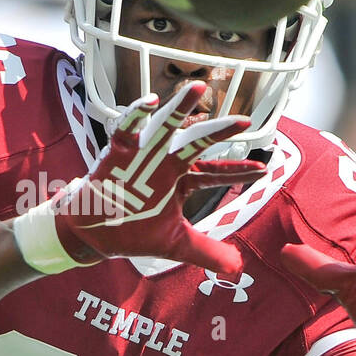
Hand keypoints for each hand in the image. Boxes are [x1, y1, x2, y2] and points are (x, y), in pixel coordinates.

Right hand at [13, 83, 264, 278]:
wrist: (94, 235)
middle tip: (245, 120)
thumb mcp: (173, 243)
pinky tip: (151, 101)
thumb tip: (237, 269)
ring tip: (197, 87)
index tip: (262, 171)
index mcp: (179, 180)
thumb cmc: (133, 232)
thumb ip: (205, 251)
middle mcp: (165, 163)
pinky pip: (127, 127)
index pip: (213, 173)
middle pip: (196, 142)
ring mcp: (143, 155)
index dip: (237, 172)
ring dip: (180, 107)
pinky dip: (135, 113)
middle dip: (219, 132)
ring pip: (165, 126)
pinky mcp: (118, 151)